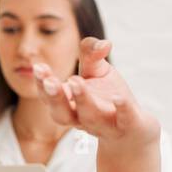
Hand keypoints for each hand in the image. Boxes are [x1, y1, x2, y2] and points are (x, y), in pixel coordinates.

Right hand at [32, 37, 159, 151]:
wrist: (133, 128)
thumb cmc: (108, 96)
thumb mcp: (97, 71)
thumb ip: (92, 54)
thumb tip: (103, 43)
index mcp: (70, 104)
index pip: (50, 96)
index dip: (42, 84)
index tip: (38, 67)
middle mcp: (82, 118)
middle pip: (62, 113)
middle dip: (55, 98)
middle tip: (50, 82)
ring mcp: (105, 124)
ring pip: (90, 118)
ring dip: (82, 101)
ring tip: (76, 81)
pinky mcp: (128, 125)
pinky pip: (125, 119)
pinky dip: (122, 108)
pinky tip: (119, 98)